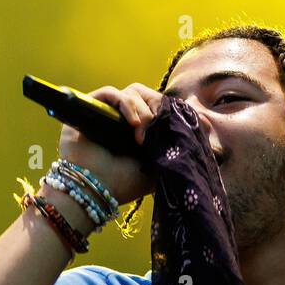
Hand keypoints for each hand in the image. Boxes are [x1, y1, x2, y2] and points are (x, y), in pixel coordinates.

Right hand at [58, 83, 163, 206]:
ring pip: (129, 94)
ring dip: (141, 111)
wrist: (96, 191)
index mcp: (136, 131)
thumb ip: (173, 148)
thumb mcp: (158, 168)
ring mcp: (103, 113)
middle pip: (143, 96)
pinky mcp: (89, 108)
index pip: (153, 106)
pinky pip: (110, 93)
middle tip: (154, 132)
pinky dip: (125, 103)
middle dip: (154, 110)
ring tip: (141, 135)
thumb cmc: (124, 183)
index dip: (164, 110)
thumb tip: (195, 121)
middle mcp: (119, 120)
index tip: (174, 125)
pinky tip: (134, 122)